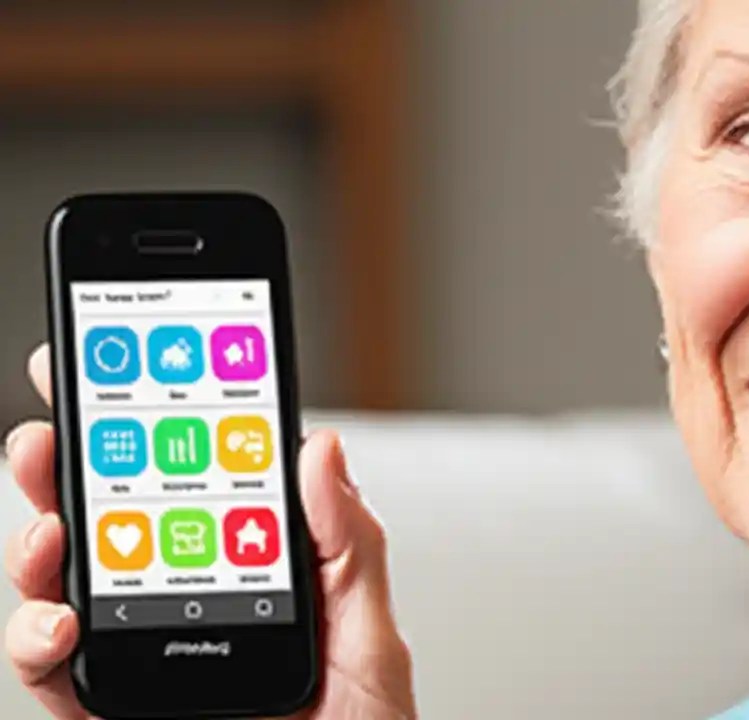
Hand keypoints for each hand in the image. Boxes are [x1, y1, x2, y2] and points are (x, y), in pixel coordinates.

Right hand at [4, 345, 416, 718]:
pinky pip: (51, 675)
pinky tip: (59, 624)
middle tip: (52, 427)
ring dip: (38, 545)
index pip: (194, 482)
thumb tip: (322, 448)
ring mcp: (141, 655)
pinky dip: (36, 642)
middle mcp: (182, 602)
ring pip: (63, 585)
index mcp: (248, 568)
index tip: (122, 359)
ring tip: (52, 529)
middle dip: (71, 465)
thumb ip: (348, 547)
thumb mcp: (372, 638)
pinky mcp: (107, 713)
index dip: (153, 422)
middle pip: (111, 520)